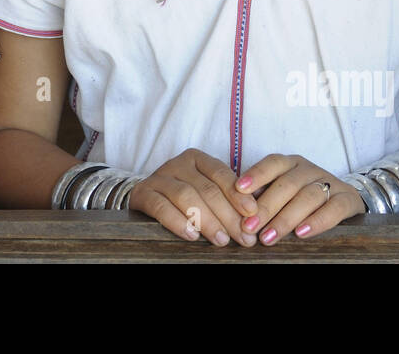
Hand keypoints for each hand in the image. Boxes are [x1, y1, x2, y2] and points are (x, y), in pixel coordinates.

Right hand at [127, 148, 260, 246]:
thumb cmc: (185, 197)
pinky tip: (191, 235)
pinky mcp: (143, 193)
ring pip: (186, 196)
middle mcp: (178, 164)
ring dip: (207, 221)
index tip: (252, 213)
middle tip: (243, 237)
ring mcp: (159, 177)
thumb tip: (255, 216)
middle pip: (207, 188)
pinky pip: (160, 207)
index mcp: (197, 159)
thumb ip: (227, 199)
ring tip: (221, 240)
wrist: (145, 197)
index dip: (238, 194)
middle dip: (228, 215)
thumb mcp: (206, 191)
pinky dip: (177, 221)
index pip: (220, 173)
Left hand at [236, 153, 365, 245]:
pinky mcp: (347, 199)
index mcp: (290, 163)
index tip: (238, 189)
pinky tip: (301, 233)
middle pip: (287, 184)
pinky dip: (317, 221)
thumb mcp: (282, 191)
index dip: (256, 174)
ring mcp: (330, 182)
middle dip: (266, 206)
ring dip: (286, 218)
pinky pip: (334, 208)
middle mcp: (309, 169)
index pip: (273, 163)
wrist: (344, 198)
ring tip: (269, 237)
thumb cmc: (302, 197)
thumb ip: (263, 196)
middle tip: (248, 227)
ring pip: (308, 197)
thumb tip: (235, 211)